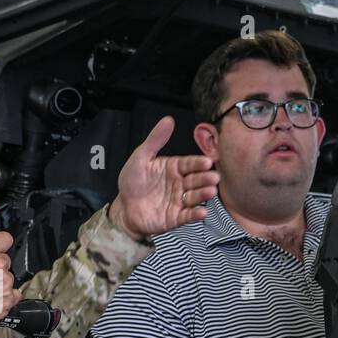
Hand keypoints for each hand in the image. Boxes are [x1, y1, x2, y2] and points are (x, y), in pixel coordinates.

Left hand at [108, 115, 220, 241]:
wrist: (123, 208)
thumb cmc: (132, 182)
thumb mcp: (140, 157)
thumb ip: (155, 140)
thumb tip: (168, 120)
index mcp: (174, 168)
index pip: (190, 163)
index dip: (198, 163)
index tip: (207, 162)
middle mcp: (180, 183)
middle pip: (196, 179)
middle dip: (206, 178)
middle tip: (214, 177)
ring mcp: (179, 200)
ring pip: (195, 196)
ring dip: (204, 194)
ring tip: (211, 191)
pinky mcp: (175, 217)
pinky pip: (187, 215)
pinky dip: (195, 214)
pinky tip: (201, 212)